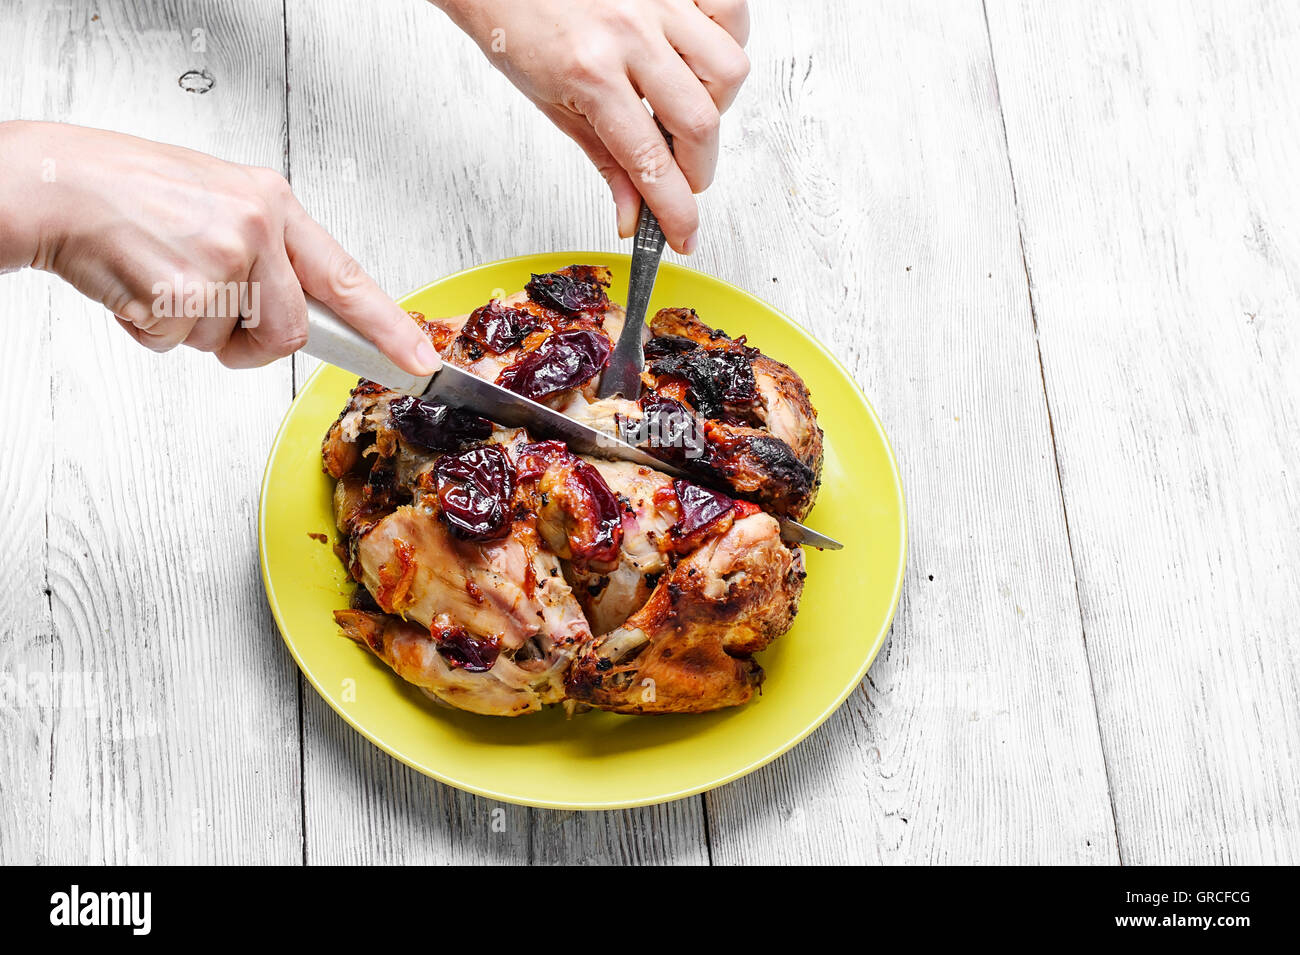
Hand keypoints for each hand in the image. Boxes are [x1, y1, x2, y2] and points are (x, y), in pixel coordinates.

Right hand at [0, 121, 439, 372]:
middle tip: (209, 311)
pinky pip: (178, 344)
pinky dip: (150, 329)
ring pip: (229, 344)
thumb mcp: (221, 200)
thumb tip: (301, 309)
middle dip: (250, 342)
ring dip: (191, 331)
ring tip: (160, 276)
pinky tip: (135, 283)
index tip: (419, 362)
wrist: (58, 183)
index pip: (348, 279)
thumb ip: (268, 254)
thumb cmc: (132, 192)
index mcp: (273, 203)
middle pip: (288, 333)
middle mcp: (256, 228)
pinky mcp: (182, 291)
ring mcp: (221, 258)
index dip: (388, 328)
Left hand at [435, 0, 749, 253]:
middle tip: (681, 177)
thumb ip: (605, 160)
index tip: (685, 236)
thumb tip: (632, 216)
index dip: (675, 211)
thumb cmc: (515, 25)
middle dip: (698, 169)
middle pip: (700, 121)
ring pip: (728, 67)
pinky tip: (696, 57)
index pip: (650, 161)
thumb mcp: (552, 105)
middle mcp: (628, 32)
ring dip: (716, 105)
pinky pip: (729, 9)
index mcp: (589, 73)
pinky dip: (726, 40)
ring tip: (685, 108)